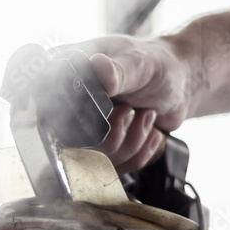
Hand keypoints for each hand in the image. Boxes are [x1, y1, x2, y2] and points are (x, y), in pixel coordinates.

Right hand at [68, 35, 196, 172]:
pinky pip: (117, 166)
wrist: (182, 83)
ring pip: (98, 157)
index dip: (67, 117)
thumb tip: (98, 67)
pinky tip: (148, 129)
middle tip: (131, 109)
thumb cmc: (159, 64)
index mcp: (72, 70)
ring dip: (131, 139)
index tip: (100, 113)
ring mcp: (90, 125)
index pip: (47, 101)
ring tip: (144, 114)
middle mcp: (75, 100)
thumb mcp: (140, 63)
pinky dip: (140, 150)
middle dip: (113, 132)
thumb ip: (118, 70)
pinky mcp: (106, 145)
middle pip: (72, 140)